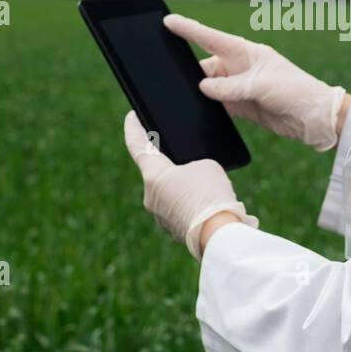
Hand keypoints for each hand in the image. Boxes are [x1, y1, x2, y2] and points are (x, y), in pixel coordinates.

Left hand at [123, 110, 257, 259]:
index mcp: (153, 175)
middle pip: (156, 171)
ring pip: (169, 191)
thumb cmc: (211, 194)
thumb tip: (190, 178)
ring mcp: (160, 216)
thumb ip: (192, 164)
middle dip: (170, 162)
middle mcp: (150, 196)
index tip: (131, 116)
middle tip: (185, 151)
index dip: (133, 127)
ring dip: (183, 184)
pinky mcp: (173, 229)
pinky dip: (190, 201)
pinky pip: (179, 207)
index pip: (136, 145)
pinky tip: (208, 199)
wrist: (219, 234)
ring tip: (207, 182)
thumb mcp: (206, 164)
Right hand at [163, 13, 347, 151]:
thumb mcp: (261, 86)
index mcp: (246, 52)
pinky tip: (198, 112)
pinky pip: (218, 105)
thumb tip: (202, 87)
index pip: (211, 38)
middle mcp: (240, 67)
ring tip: (180, 97)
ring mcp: (240, 87)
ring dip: (199, 93)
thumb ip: (230, 87)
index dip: (188, 29)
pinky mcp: (242, 106)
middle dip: (190, 71)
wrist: (315, 118)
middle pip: (206, 66)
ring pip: (210, 87)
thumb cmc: (295, 91)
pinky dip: (208, 108)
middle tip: (168, 75)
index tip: (167, 21)